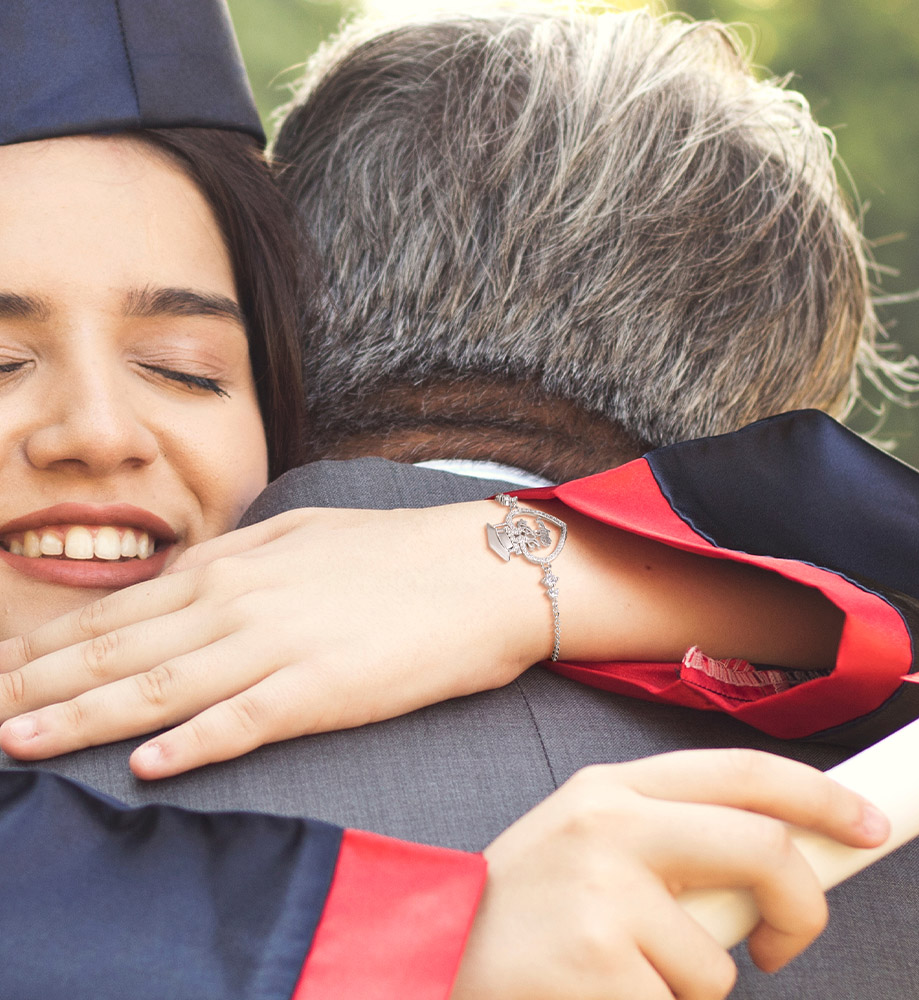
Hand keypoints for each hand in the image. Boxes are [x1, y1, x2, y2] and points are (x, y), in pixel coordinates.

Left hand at [0, 504, 549, 776]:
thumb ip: (237, 555)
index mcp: (233, 567)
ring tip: (15, 741)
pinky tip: (145, 768)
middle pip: (118, 650)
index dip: (50, 646)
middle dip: (37, 684)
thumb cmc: (395, 552)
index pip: (118, 611)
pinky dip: (191, 745)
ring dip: (80, 717)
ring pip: (160, 686)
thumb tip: (184, 577)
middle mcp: (239, 603)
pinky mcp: (324, 688)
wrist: (481, 569)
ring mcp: (277, 646)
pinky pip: (243, 721)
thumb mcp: (303, 532)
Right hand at [451, 749, 889, 999]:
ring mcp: (604, 894)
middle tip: (788, 946)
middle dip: (801, 907)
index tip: (864, 823)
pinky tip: (595, 997)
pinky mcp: (599, 965)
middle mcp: (610, 825)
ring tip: (618, 975)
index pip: (739, 769)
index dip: (816, 794)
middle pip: (762, 846)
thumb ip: (670, 835)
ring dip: (687, 988)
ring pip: (717, 962)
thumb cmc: (525, 903)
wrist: (435, 951)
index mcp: (611, 787)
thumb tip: (774, 854)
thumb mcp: (588, 837)